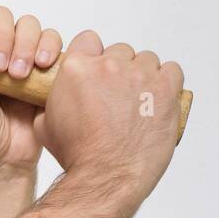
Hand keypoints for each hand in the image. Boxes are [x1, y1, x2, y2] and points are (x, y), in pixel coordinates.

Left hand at [0, 0, 62, 176]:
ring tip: (20, 74)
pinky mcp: (44, 67)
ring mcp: (20, 55)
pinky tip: (43, 66)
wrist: (5, 161)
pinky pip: (52, 42)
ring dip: (26, 44)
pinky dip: (50, 47)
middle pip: (2, 16)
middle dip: (3, 37)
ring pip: (29, 25)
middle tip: (0, 69)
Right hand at [34, 29, 184, 211]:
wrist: (106, 177)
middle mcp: (108, 66)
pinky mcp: (165, 89)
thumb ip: (52, 101)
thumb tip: (57, 97)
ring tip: (140, 101)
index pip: (89, 40)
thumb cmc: (79, 156)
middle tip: (118, 96)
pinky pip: (172, 70)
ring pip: (146, 60)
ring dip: (144, 77)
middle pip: (120, 52)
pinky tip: (159, 99)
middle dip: (119, 70)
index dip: (94, 55)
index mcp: (76, 69)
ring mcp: (139, 76)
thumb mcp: (46, 125)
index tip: (97, 70)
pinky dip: (168, 82)